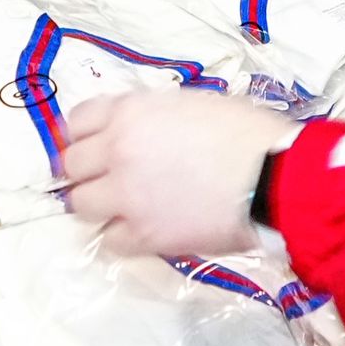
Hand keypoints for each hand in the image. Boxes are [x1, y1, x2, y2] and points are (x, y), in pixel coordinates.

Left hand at [59, 90, 298, 259]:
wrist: (273, 178)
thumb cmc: (244, 133)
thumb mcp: (189, 104)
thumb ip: (151, 116)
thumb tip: (138, 132)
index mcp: (129, 111)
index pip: (75, 120)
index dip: (81, 135)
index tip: (90, 146)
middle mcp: (117, 149)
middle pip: (71, 165)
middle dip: (85, 172)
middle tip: (104, 180)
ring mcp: (127, 194)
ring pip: (80, 205)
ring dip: (97, 206)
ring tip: (121, 209)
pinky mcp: (144, 234)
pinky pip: (110, 241)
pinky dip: (121, 238)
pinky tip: (141, 232)